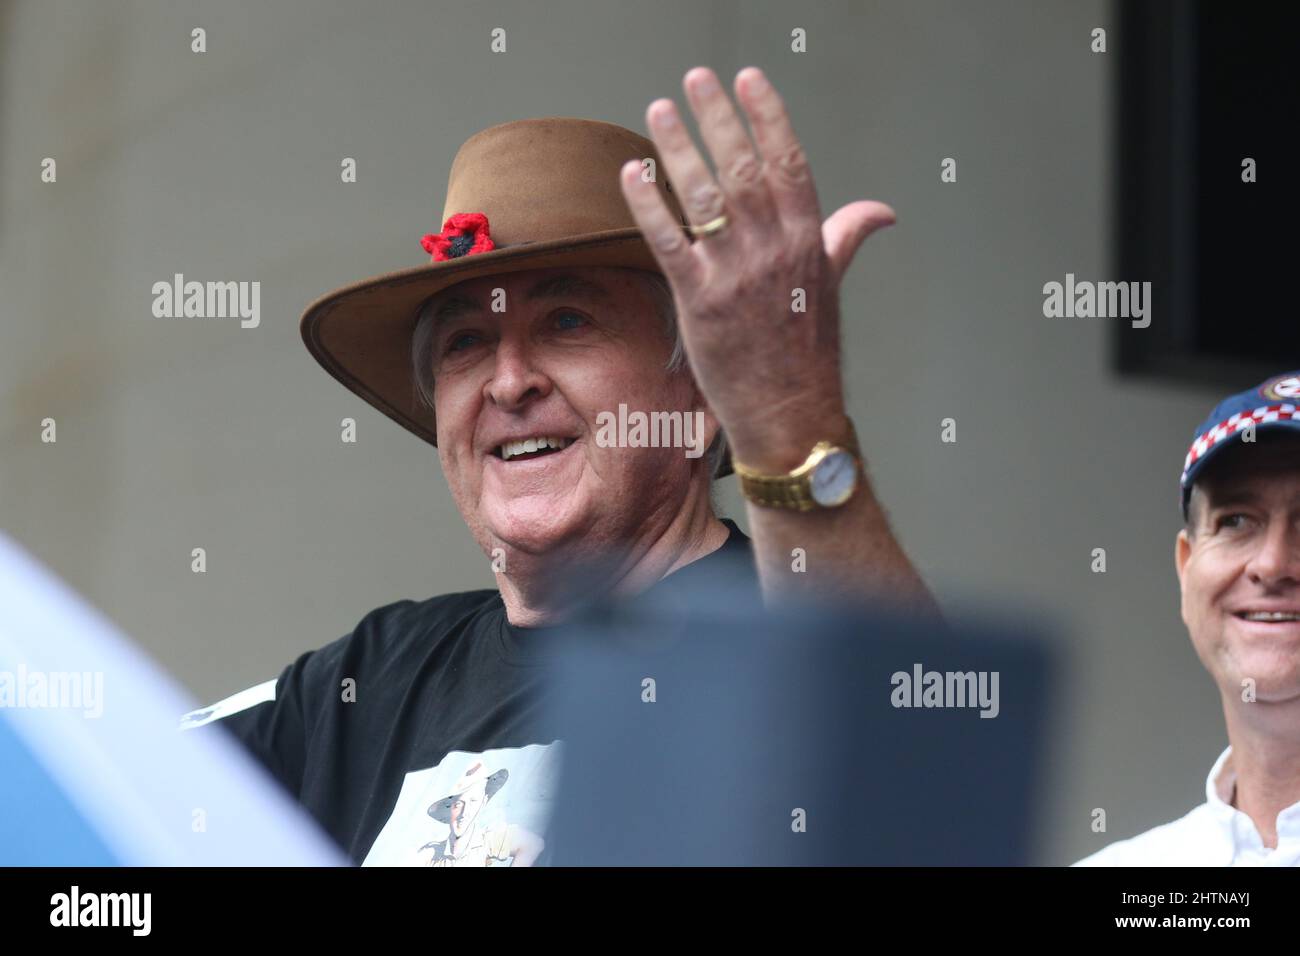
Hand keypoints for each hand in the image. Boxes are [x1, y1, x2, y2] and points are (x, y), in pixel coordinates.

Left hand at [620, 66, 894, 467]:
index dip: (767, 116)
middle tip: (697, 79)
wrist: (789, 413)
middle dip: (718, 117)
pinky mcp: (699, 302)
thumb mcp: (831, 287)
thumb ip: (845, 238)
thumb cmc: (807, 351)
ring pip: (704, 197)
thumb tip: (881, 212)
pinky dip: (649, 204)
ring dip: (679, 148)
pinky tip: (632, 172)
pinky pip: (670, 242)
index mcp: (807, 242)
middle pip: (743, 168)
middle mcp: (773, 251)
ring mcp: (735, 276)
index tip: (749, 79)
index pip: (789, 162)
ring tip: (660, 109)